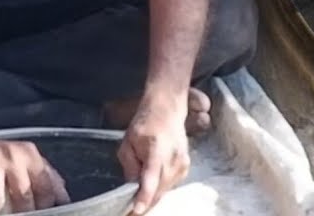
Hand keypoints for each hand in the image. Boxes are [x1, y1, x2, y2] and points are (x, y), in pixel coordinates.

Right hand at [0, 136, 69, 214]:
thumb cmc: (3, 157)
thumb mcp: (28, 160)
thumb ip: (47, 177)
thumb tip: (63, 198)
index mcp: (30, 155)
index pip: (45, 185)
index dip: (46, 205)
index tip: (44, 213)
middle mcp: (11, 156)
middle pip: (23, 195)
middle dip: (24, 214)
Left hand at [116, 93, 191, 214]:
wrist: (167, 109)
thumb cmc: (146, 122)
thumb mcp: (128, 143)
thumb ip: (129, 166)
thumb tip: (132, 186)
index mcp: (157, 150)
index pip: (151, 180)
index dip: (144, 197)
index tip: (136, 209)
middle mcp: (173, 159)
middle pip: (159, 190)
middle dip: (145, 203)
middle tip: (130, 211)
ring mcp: (182, 163)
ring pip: (166, 190)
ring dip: (153, 196)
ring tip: (139, 198)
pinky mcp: (186, 166)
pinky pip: (171, 185)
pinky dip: (161, 188)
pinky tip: (153, 186)